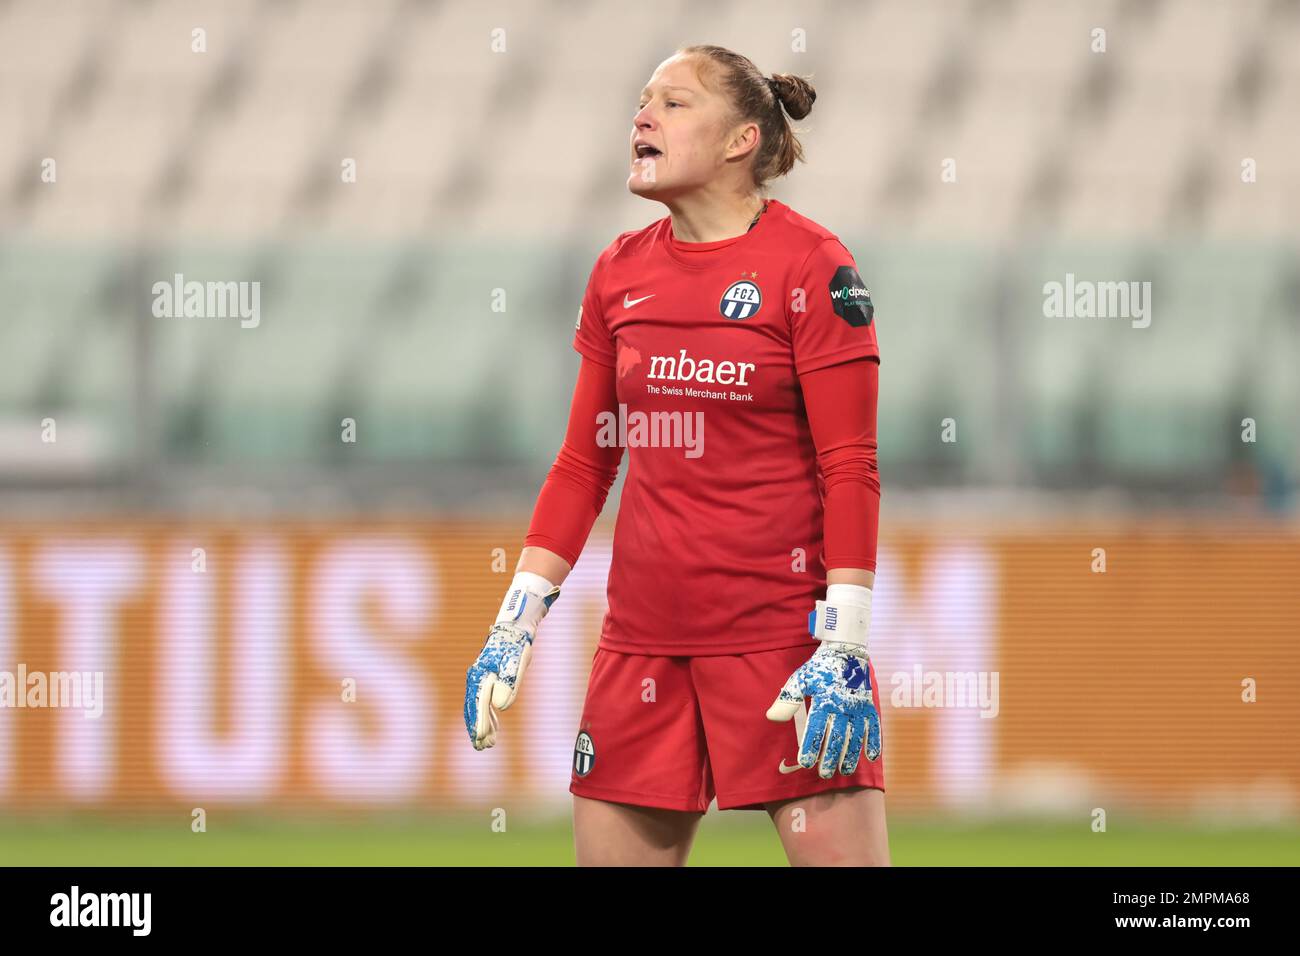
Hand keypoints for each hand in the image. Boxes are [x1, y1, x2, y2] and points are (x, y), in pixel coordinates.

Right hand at [464, 575, 559, 750]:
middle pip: (473, 709)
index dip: (479, 724)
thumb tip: (499, 707)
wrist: (514, 630)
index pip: (478, 705)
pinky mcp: (487, 679)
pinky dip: (488, 716)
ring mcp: (480, 679)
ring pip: (477, 707)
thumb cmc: (515, 648)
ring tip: (488, 744)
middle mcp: (476, 679)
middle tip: (482, 747)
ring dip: (483, 725)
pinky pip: (484, 702)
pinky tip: (494, 729)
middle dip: (477, 729)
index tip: (480, 739)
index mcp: (480, 677)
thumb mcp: (515, 668)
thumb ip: (507, 687)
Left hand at [766, 640, 880, 777]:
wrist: (846, 649)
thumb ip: (788, 699)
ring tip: (845, 770)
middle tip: (824, 773)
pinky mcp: (869, 707)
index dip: (810, 747)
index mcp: (824, 701)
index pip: (816, 729)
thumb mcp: (801, 679)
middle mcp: (842, 707)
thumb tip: (771, 717)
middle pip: (836, 738)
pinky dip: (874, 742)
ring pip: (855, 737)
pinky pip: (874, 727)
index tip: (805, 762)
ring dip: (851, 755)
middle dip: (830, 758)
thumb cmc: (820, 667)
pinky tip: (871, 757)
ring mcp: (858, 708)